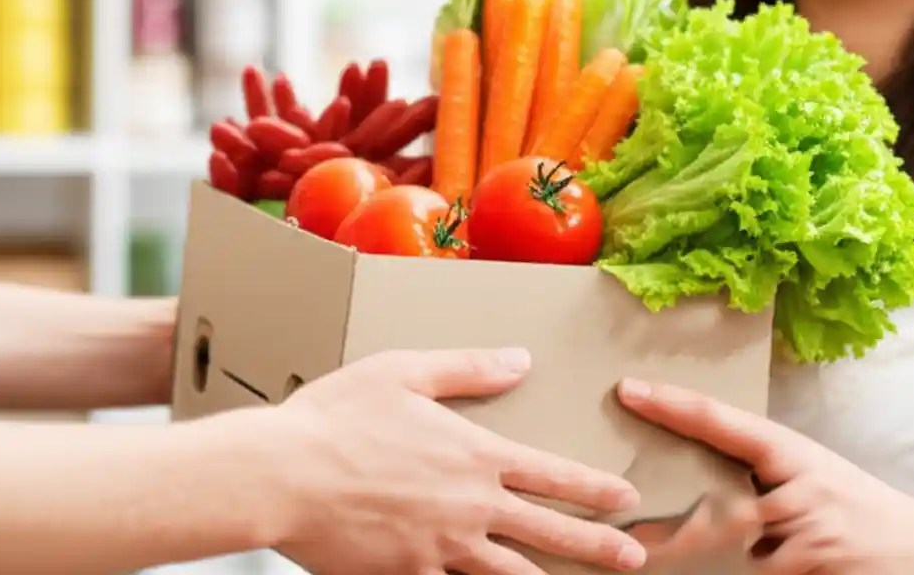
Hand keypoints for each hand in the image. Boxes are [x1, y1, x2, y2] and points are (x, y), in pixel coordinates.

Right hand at [270, 348, 647, 574]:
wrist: (281, 476)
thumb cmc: (333, 420)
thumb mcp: (404, 372)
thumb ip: (467, 370)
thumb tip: (518, 361)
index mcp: (472, 455)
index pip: (551, 475)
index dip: (594, 488)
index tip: (626, 498)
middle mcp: (467, 507)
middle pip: (548, 531)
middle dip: (597, 545)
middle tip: (632, 556)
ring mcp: (440, 548)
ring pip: (508, 572)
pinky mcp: (408, 574)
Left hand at [616, 378, 913, 573]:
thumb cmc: (851, 505)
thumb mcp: (806, 471)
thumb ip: (755, 465)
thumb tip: (687, 454)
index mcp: (789, 450)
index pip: (719, 421)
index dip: (672, 404)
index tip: (629, 391)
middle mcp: (796, 486)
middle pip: (716, 506)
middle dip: (673, 531)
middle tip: (634, 537)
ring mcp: (806, 529)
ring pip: (736, 547)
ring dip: (729, 556)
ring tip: (750, 551)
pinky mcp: (810, 564)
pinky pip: (761, 571)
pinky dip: (763, 570)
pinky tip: (790, 563)